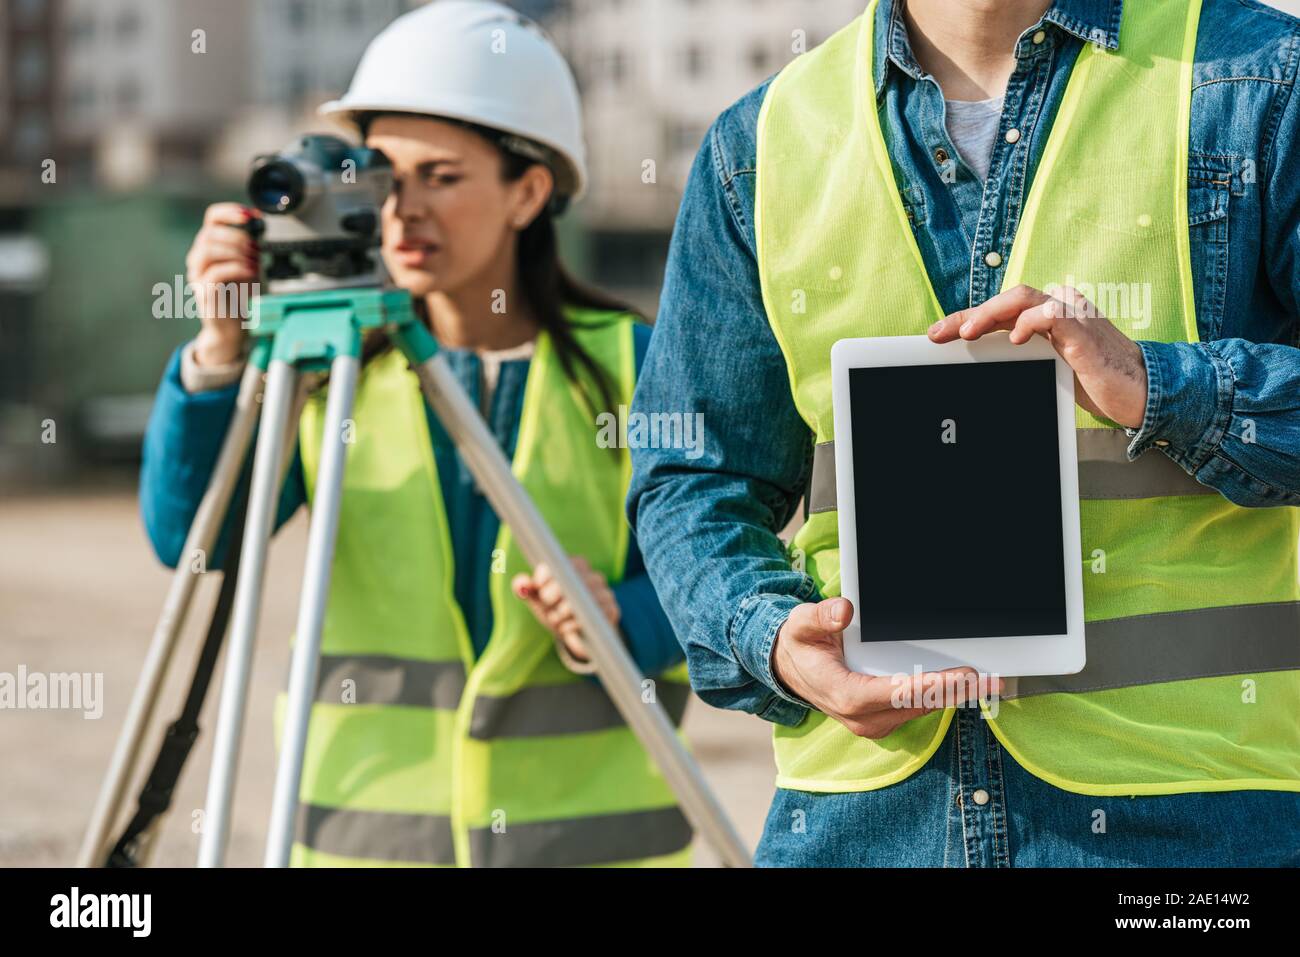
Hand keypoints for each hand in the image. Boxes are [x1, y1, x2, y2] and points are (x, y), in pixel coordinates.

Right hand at [185, 203, 261, 365]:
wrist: (232, 328)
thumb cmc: (240, 296)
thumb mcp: (248, 265)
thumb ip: (250, 247)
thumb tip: (260, 226)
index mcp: (209, 247)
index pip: (212, 218)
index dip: (230, 212)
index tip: (250, 215)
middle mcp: (198, 259)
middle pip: (210, 233)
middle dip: (238, 237)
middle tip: (257, 248)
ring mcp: (198, 275)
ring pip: (209, 249)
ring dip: (237, 252)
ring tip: (255, 262)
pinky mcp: (204, 292)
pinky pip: (217, 272)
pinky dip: (238, 269)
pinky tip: (252, 273)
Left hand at [512, 556, 619, 662]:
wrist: (575, 634)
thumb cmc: (553, 610)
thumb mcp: (536, 599)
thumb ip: (525, 588)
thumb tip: (521, 583)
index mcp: (574, 565)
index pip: (561, 562)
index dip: (546, 576)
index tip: (538, 588)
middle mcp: (592, 575)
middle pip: (572, 578)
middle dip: (552, 595)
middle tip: (546, 606)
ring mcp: (604, 592)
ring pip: (581, 598)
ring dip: (562, 611)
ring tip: (555, 618)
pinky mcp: (612, 610)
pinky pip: (593, 614)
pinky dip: (574, 623)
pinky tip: (566, 626)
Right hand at [772, 597, 1001, 737]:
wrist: (792, 671)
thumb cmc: (801, 646)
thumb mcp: (801, 625)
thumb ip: (821, 617)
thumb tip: (844, 610)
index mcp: (846, 695)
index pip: (898, 693)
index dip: (933, 685)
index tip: (963, 676)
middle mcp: (864, 717)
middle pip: (920, 704)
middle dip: (957, 692)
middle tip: (993, 681)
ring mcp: (875, 723)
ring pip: (924, 709)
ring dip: (954, 696)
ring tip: (988, 682)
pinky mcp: (884, 720)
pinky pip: (919, 709)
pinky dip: (942, 697)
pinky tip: (964, 685)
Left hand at [927, 284, 1148, 428]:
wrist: (1141, 391)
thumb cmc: (1095, 380)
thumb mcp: (1049, 367)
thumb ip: (1022, 359)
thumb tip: (980, 365)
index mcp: (1048, 316)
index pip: (1001, 310)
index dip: (966, 318)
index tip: (936, 335)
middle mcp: (1059, 308)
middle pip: (1007, 298)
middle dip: (969, 314)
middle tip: (940, 334)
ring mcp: (1074, 316)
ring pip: (1025, 298)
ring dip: (991, 313)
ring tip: (968, 333)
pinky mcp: (1085, 332)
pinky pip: (1054, 314)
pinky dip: (1031, 321)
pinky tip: (1016, 337)